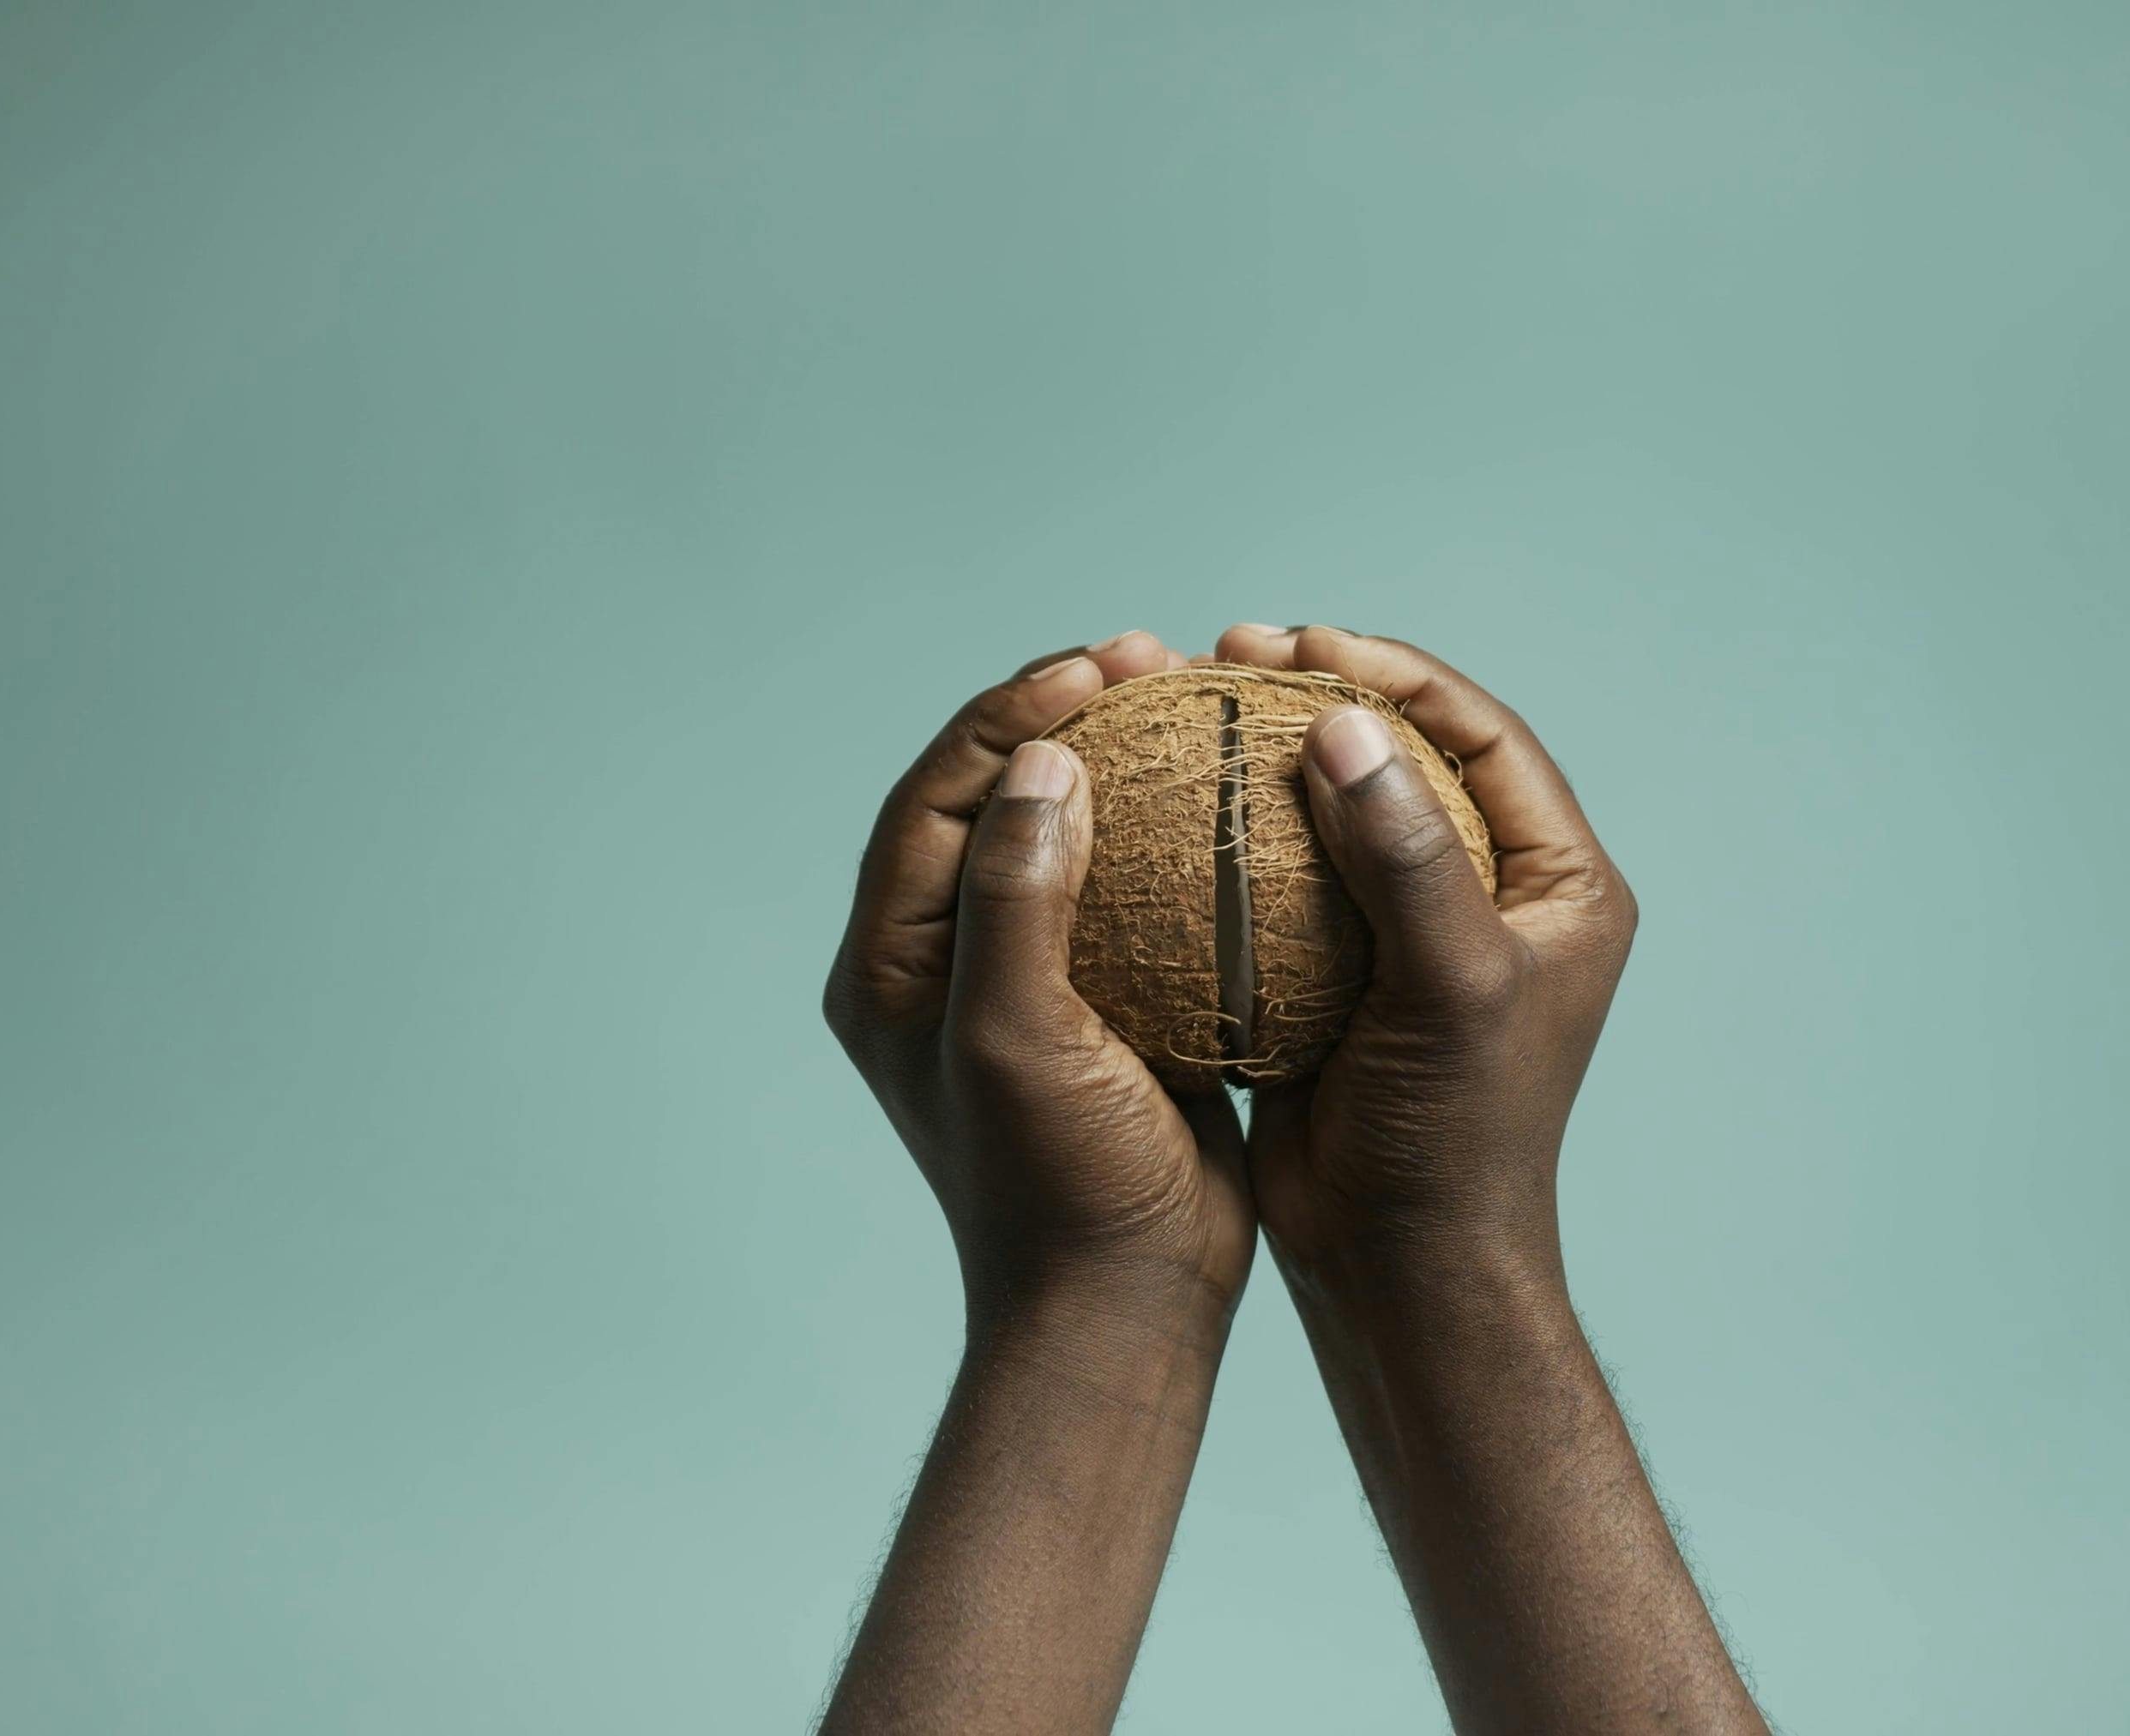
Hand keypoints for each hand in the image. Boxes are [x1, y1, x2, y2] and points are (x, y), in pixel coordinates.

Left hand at [819, 634, 1260, 1733]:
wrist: (1122, 1309)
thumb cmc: (1059, 1188)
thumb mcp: (1020, 1040)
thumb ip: (1017, 901)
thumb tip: (1040, 767)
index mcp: (894, 966)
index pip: (937, 800)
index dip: (1006, 719)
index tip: (1097, 669)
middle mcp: (944, 963)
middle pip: (992, 800)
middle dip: (1061, 721)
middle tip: (1147, 661)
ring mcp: (1026, 984)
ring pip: (1064, 835)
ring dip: (1120, 765)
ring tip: (1190, 700)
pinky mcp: (1101, 1007)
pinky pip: (1127, 890)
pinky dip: (1171, 835)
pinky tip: (1236, 798)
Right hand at [1212, 624, 1638, 1293]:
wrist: (1403, 1266)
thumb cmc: (1454, 1137)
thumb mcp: (1450, 986)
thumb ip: (1408, 856)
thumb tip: (1350, 729)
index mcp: (1559, 886)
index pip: (1483, 737)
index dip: (1398, 676)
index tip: (1305, 642)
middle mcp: (1494, 896)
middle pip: (1409, 756)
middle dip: (1324, 696)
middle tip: (1232, 652)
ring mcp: (1414, 935)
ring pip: (1341, 812)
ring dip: (1271, 758)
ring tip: (1192, 703)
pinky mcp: (1343, 974)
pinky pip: (1289, 878)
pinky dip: (1235, 836)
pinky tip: (1166, 804)